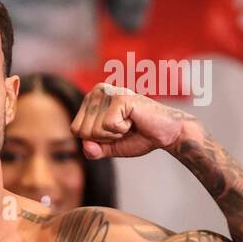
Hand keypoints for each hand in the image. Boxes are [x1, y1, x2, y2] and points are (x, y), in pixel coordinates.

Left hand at [71, 83, 194, 158]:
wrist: (166, 134)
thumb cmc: (138, 137)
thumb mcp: (109, 146)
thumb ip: (93, 149)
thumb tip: (85, 145)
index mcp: (91, 100)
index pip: (75, 130)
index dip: (95, 139)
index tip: (114, 131)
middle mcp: (97, 92)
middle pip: (82, 130)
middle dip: (104, 138)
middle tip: (123, 128)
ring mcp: (108, 92)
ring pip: (94, 129)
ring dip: (113, 134)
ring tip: (129, 123)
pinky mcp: (119, 97)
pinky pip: (108, 126)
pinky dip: (121, 130)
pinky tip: (133, 120)